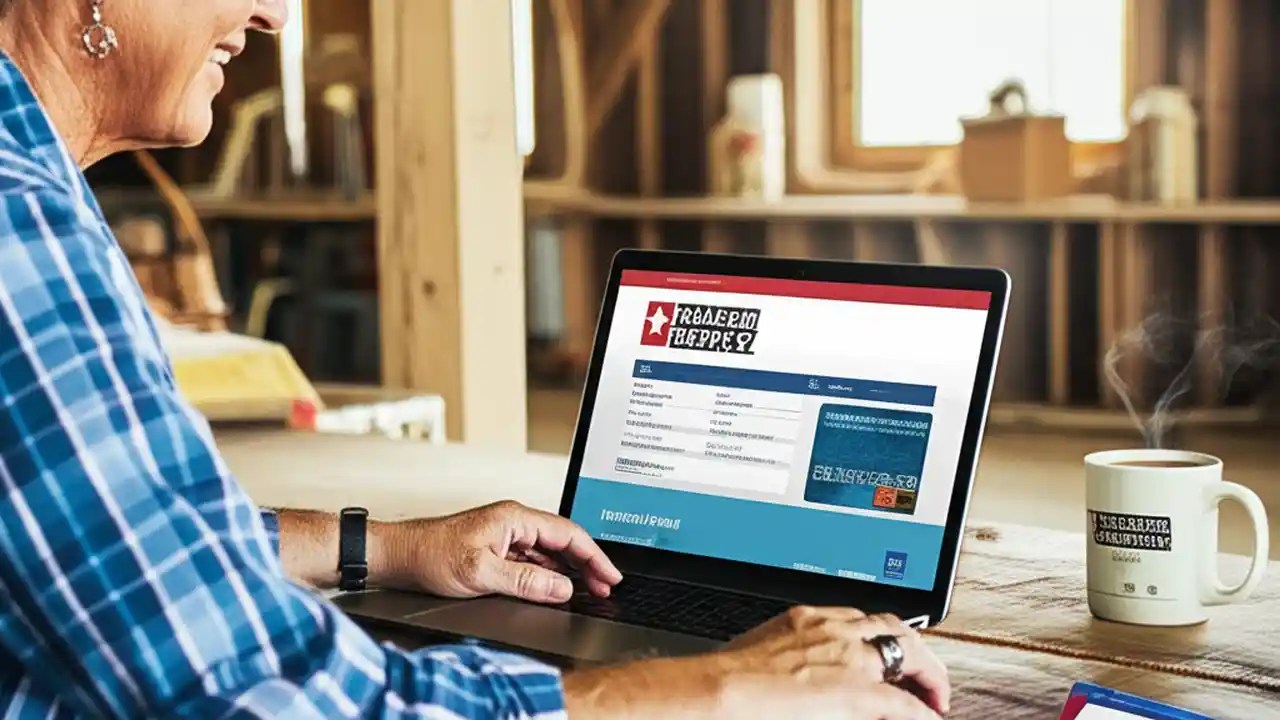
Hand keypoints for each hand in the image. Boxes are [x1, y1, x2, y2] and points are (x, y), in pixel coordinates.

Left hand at [375, 501, 621, 603]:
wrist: (399, 555)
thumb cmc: (430, 554)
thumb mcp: (481, 573)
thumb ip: (525, 582)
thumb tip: (562, 589)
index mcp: (515, 518)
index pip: (568, 534)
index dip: (594, 556)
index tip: (610, 576)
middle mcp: (513, 522)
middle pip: (563, 542)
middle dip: (588, 564)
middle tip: (606, 588)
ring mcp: (506, 536)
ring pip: (549, 553)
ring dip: (570, 571)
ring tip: (589, 590)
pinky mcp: (497, 549)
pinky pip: (533, 561)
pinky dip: (550, 575)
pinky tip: (556, 589)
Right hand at [564, 606, 950, 719]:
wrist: (720, 688)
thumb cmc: (726, 674)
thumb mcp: (763, 648)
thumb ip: (792, 651)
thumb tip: (797, 671)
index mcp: (808, 616)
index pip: (859, 618)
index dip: (881, 636)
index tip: (886, 652)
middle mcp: (834, 629)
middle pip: (892, 627)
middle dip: (914, 649)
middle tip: (925, 674)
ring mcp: (848, 658)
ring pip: (905, 651)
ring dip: (926, 672)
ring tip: (934, 694)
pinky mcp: (855, 692)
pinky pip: (902, 702)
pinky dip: (922, 711)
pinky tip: (932, 718)